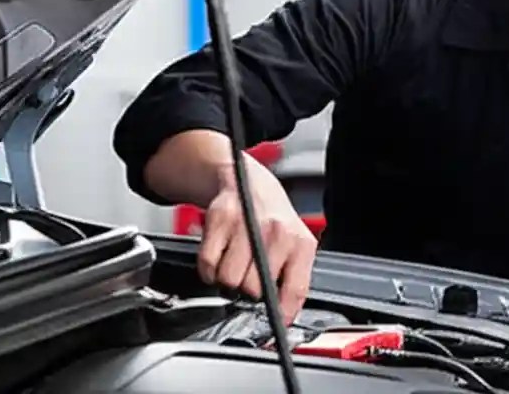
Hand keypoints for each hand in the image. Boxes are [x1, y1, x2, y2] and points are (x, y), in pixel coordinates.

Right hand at [196, 165, 317, 325]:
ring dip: (227, 280)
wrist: (250, 183)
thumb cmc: (273, 221)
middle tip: (249, 274)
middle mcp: (276, 233)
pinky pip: (208, 264)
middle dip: (247, 290)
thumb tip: (284, 316)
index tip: (275, 325)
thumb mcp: (294, 247)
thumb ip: (292, 280)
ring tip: (235, 263)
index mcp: (300, 244)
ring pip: (228, 280)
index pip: (294, 290)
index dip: (283, 314)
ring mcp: (248, 224)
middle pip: (253, 290)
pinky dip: (209, 269)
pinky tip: (220, 256)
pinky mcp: (221, 218)